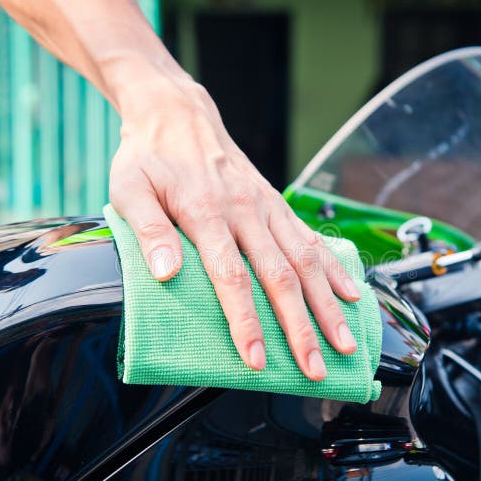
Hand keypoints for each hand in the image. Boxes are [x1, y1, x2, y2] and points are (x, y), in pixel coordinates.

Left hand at [109, 71, 360, 380]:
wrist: (176, 112)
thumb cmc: (149, 156)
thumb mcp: (130, 189)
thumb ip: (149, 231)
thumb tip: (167, 274)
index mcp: (207, 213)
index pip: (232, 277)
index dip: (246, 321)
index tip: (256, 360)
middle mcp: (245, 211)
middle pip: (281, 276)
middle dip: (301, 327)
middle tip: (315, 369)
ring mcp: (266, 206)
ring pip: (305, 260)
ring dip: (327, 305)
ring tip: (346, 342)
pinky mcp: (276, 202)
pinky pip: (310, 237)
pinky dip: (333, 267)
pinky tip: (350, 293)